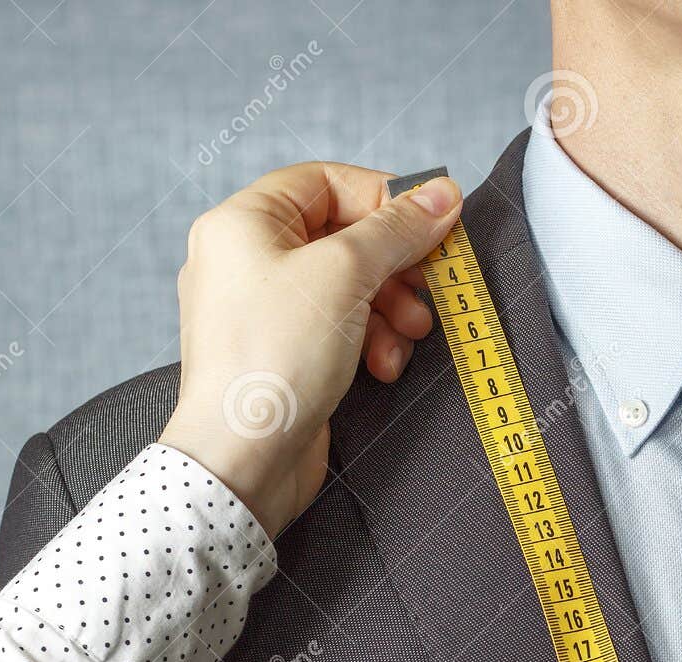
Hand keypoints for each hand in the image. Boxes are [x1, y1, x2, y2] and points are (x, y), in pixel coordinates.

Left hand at [159, 162, 461, 537]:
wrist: (243, 458)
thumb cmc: (272, 362)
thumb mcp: (345, 275)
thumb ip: (396, 229)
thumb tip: (439, 194)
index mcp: (242, 223)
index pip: (326, 183)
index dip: (384, 200)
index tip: (431, 225)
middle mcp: (246, 260)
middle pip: (344, 237)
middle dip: (394, 266)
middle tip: (428, 288)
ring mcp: (262, 309)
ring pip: (348, 286)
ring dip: (390, 309)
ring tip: (410, 335)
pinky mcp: (282, 353)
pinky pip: (339, 327)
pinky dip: (371, 341)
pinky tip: (384, 364)